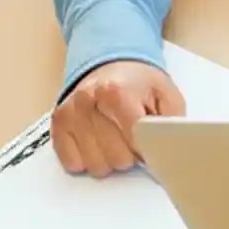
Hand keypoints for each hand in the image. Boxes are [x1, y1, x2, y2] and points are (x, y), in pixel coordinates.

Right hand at [51, 61, 185, 177]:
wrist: (112, 64)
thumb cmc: (140, 83)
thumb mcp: (166, 94)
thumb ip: (171, 121)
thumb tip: (170, 148)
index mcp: (116, 91)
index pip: (134, 138)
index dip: (146, 149)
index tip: (150, 147)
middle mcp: (88, 101)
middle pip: (116, 157)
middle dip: (131, 156)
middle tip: (135, 142)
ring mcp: (71, 114)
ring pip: (95, 164)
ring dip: (110, 160)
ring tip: (117, 141)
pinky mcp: (58, 125)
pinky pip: (73, 163)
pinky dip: (89, 160)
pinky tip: (98, 145)